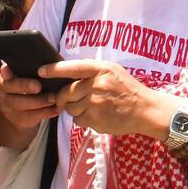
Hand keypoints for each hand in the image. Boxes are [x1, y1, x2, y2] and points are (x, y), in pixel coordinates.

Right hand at [0, 64, 60, 129]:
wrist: (20, 112)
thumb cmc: (29, 87)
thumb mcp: (27, 77)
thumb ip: (33, 69)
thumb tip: (51, 61)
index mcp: (5, 80)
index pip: (4, 75)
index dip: (6, 73)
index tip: (8, 69)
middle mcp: (4, 94)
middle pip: (11, 89)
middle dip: (24, 86)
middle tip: (38, 86)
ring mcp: (11, 109)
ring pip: (23, 105)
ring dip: (40, 101)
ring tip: (54, 98)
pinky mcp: (21, 120)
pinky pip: (33, 117)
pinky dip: (47, 112)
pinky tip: (57, 108)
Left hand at [41, 59, 166, 136]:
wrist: (146, 110)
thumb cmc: (128, 90)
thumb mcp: (114, 72)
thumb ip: (92, 72)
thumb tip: (66, 76)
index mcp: (102, 70)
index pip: (72, 67)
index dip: (54, 69)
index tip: (41, 71)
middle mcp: (97, 85)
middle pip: (66, 92)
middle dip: (64, 98)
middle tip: (70, 100)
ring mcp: (95, 103)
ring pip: (70, 108)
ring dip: (76, 109)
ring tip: (93, 107)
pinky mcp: (95, 119)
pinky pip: (78, 120)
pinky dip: (84, 120)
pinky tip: (98, 116)